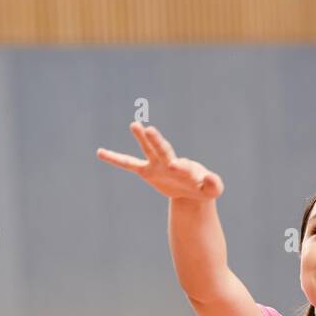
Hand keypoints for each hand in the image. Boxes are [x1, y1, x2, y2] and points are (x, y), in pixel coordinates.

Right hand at [97, 122, 224, 199]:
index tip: (174, 168)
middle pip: (163, 149)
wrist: (192, 191)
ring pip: (148, 150)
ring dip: (142, 138)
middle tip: (149, 129)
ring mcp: (157, 165)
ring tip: (134, 124)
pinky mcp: (147, 171)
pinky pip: (128, 164)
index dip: (180, 168)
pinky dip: (114, 158)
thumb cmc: (204, 188)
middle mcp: (170, 161)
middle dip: (156, 141)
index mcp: (187, 167)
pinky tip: (100, 152)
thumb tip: (210, 180)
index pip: (182, 166)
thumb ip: (215, 185)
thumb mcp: (213, 190)